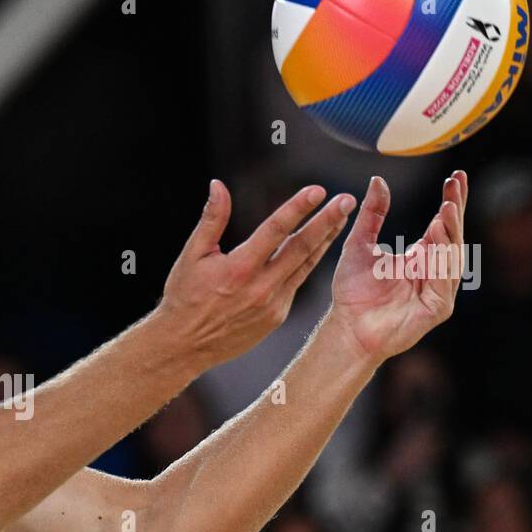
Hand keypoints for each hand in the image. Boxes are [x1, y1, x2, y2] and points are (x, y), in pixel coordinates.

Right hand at [158, 179, 355, 368]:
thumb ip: (211, 219)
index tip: (318, 191)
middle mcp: (260, 287)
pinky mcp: (277, 316)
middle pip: (301, 247)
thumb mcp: (191, 255)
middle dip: (327, 221)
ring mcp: (272, 304)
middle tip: (346, 201)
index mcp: (239, 268)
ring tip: (341, 220)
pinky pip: (295, 284)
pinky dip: (306, 265)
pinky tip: (316, 249)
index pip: (275, 230)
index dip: (298, 208)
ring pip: (305, 266)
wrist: (185, 345)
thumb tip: (218, 187)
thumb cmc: (184, 297)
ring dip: (325, 241)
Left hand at [328, 172, 467, 362]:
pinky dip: (441, 263)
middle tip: (454, 187)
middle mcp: (435, 270)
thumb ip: (372, 214)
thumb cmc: (353, 291)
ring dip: (449, 234)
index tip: (455, 176)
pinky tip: (435, 244)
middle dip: (455, 211)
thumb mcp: (359, 245)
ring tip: (444, 212)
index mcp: (422, 255)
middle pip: (452, 236)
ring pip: (451, 257)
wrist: (347, 326)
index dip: (452, 200)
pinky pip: (444, 282)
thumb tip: (378, 179)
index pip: (443, 223)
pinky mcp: (437, 308)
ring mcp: (439, 290)